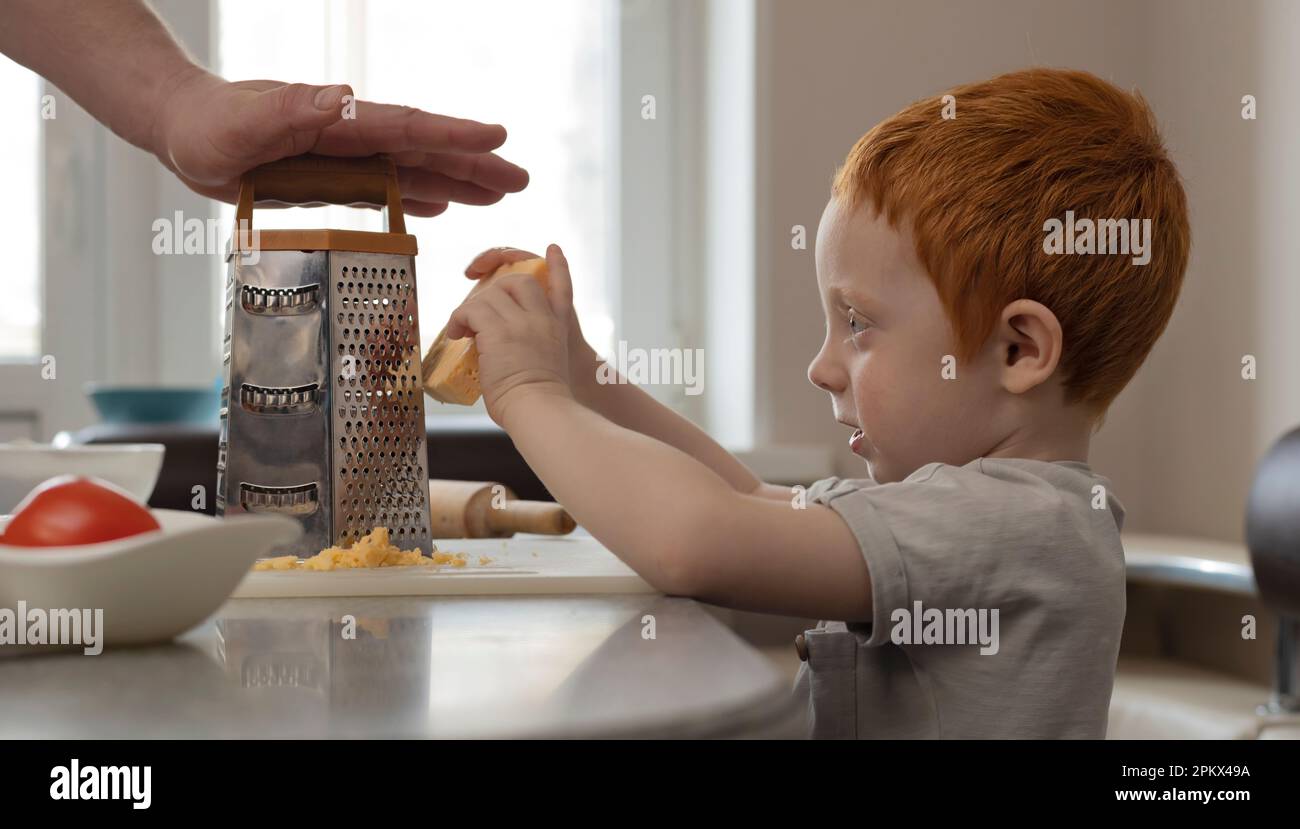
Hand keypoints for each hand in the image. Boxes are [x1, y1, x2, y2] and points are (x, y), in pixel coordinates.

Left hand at [150, 69, 528, 214]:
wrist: (185, 130)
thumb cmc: (208, 127)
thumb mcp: (242, 121)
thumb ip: (288, 109)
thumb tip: (340, 96)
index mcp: (337, 120)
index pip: (406, 126)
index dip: (453, 134)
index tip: (496, 137)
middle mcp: (351, 137)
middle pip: (425, 150)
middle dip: (474, 164)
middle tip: (520, 179)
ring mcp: (347, 158)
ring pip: (415, 170)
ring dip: (458, 182)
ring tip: (500, 194)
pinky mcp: (335, 177)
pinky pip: (388, 188)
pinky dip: (419, 196)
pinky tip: (442, 206)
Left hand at [446, 245, 575, 423]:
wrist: (541, 410)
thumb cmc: (541, 405)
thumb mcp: (547, 372)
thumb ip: (530, 354)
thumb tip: (501, 362)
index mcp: (558, 329)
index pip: (562, 288)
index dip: (558, 267)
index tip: (552, 250)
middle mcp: (542, 320)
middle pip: (520, 281)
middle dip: (496, 286)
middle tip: (478, 306)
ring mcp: (522, 322)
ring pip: (492, 293)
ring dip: (473, 308)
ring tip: (463, 329)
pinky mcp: (498, 329)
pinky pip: (472, 309)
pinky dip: (459, 319)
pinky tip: (457, 333)